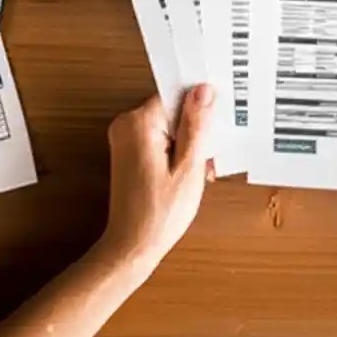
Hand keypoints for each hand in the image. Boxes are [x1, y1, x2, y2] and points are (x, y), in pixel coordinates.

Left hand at [98, 85, 214, 266]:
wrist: (133, 245)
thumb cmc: (158, 215)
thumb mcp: (189, 168)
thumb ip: (196, 126)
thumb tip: (203, 91)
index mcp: (139, 123)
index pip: (177, 95)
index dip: (199, 111)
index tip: (210, 129)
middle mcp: (126, 125)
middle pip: (173, 110)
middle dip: (194, 132)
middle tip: (203, 159)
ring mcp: (125, 138)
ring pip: (169, 126)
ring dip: (187, 145)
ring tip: (194, 173)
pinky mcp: (129, 151)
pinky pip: (160, 139)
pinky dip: (175, 153)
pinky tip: (184, 175)